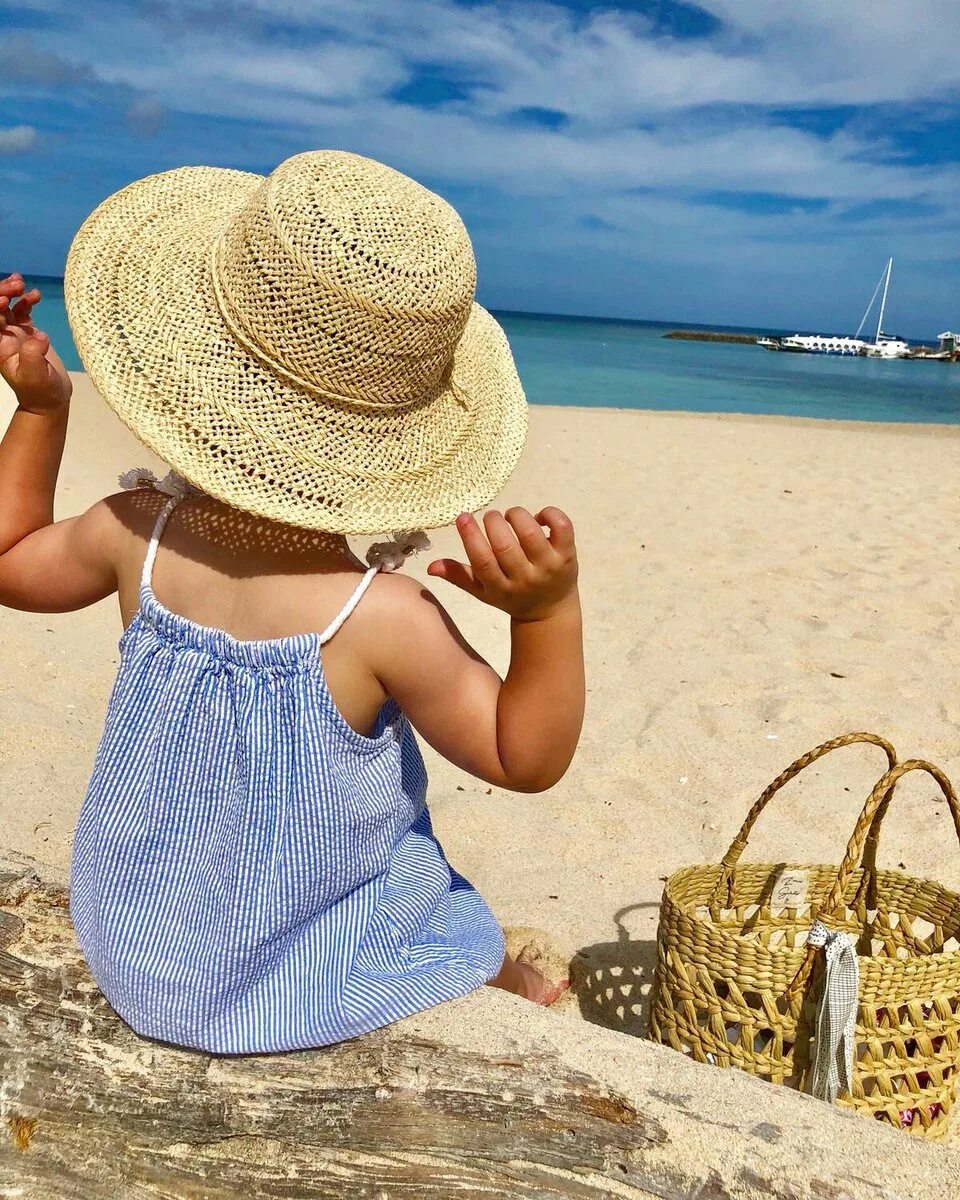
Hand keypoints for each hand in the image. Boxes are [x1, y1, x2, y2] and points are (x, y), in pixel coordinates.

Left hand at [0, 274, 71, 413]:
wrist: (51, 400)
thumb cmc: (41, 392)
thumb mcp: (36, 377)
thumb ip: (33, 355)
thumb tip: (39, 335)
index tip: (4, 299)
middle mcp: (2, 337)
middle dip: (2, 292)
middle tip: (17, 284)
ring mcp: (13, 333)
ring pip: (6, 305)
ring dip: (12, 291)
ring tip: (22, 283)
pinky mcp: (27, 333)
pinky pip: (22, 310)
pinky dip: (27, 300)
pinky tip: (36, 295)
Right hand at [428, 506, 578, 620]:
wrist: (551, 611)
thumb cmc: (511, 596)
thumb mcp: (483, 592)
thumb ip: (459, 576)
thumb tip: (430, 566)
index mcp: (500, 588)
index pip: (483, 562)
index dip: (471, 537)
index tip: (463, 518)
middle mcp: (525, 579)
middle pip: (505, 546)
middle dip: (493, 522)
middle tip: (490, 517)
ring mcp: (549, 567)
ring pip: (531, 533)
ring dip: (516, 515)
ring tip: (511, 517)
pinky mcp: (568, 555)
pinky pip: (562, 527)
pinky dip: (549, 514)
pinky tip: (539, 517)